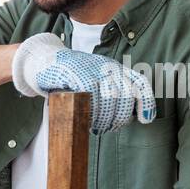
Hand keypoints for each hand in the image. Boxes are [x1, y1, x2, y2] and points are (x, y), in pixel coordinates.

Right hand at [11, 32, 154, 132]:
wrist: (43, 60)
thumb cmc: (68, 76)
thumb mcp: (92, 79)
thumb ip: (108, 93)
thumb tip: (125, 117)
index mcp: (114, 68)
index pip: (139, 84)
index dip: (146, 103)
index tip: (146, 120)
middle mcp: (108, 67)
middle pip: (126, 96)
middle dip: (120, 118)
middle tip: (108, 128)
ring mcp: (94, 70)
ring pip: (111, 100)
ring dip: (104, 119)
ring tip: (96, 127)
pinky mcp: (79, 75)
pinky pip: (93, 98)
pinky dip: (91, 113)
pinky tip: (85, 119)